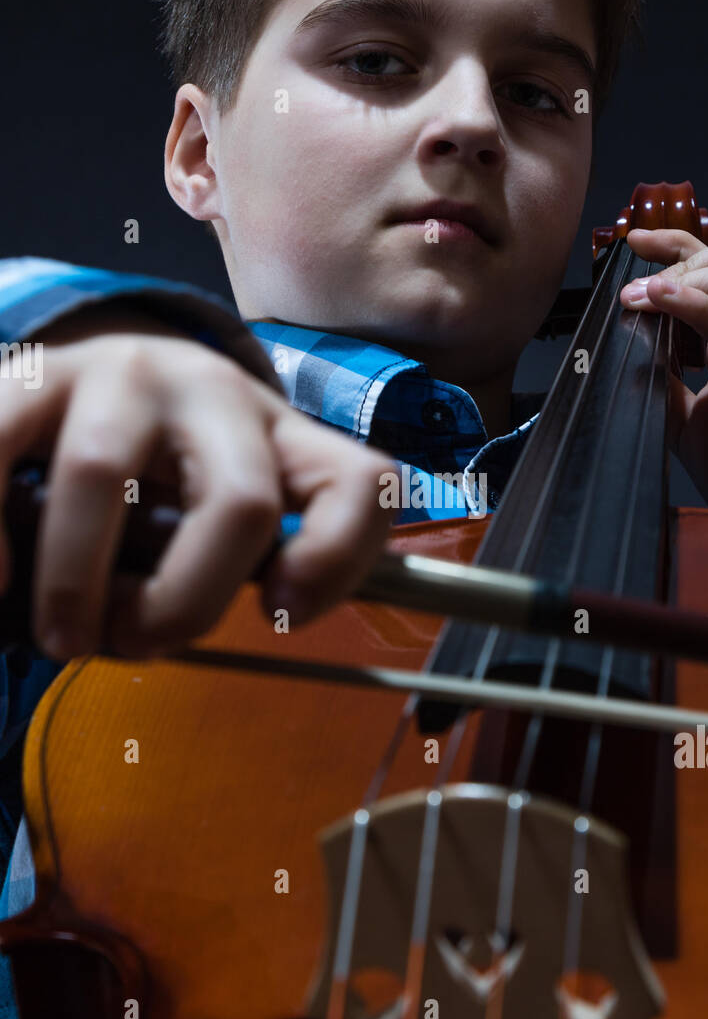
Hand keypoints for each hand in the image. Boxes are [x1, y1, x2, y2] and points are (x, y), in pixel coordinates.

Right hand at [1, 311, 392, 658]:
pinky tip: (1, 578)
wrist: (82, 377)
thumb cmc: (159, 477)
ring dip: (75, 581)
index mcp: (282, 435)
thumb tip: (173, 637)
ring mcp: (123, 374)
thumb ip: (234, 565)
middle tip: (135, 644)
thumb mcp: (219, 509)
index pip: (361, 483)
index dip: (340, 561)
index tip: (282, 615)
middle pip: (240, 502)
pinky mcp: (36, 374)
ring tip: (63, 634)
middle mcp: (215, 392)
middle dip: (188, 601)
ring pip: (100, 474)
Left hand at [620, 228, 707, 512]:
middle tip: (637, 280)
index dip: (677, 245)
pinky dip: (698, 307)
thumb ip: (661, 386)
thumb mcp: (687, 423)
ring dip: (686, 277)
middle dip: (683, 250)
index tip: (634, 243)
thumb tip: (623, 357)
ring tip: (642, 298)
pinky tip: (661, 302)